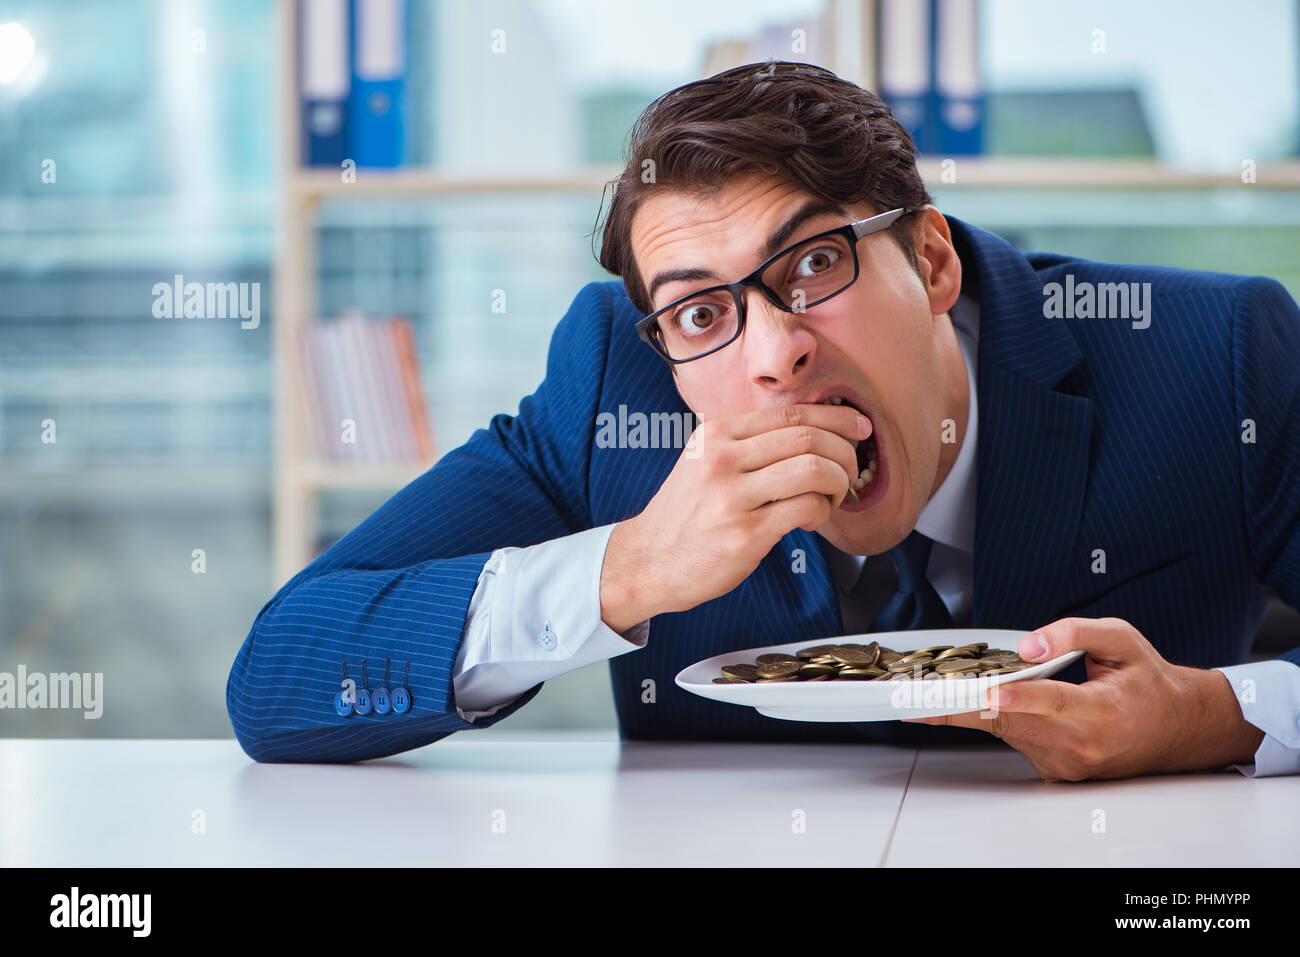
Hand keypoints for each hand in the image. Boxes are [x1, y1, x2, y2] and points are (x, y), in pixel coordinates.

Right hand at [600, 403, 870, 632]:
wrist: (648, 560)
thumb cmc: (685, 515)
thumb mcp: (704, 463)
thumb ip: (747, 446)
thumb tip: (811, 434)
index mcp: (717, 435)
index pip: (790, 413)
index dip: (835, 416)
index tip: (858, 425)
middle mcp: (723, 459)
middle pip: (807, 436)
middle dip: (845, 451)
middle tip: (851, 468)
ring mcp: (733, 496)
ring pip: (813, 469)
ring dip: (838, 482)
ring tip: (833, 496)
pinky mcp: (745, 533)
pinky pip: (805, 508)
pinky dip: (822, 512)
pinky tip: (813, 519)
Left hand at [901, 617, 1264, 780]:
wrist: (1176, 729)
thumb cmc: (1148, 682)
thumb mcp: (1122, 640)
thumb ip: (1073, 632)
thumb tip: (1028, 643)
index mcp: (1100, 712)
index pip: (1048, 702)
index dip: (1012, 697)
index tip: (983, 694)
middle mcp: (1081, 745)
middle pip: (1008, 721)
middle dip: (959, 705)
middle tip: (913, 697)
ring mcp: (1067, 764)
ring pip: (1005, 730)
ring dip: (971, 709)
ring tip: (931, 691)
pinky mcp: (1056, 771)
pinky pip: (1014, 739)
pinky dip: (995, 719)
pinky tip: (979, 700)